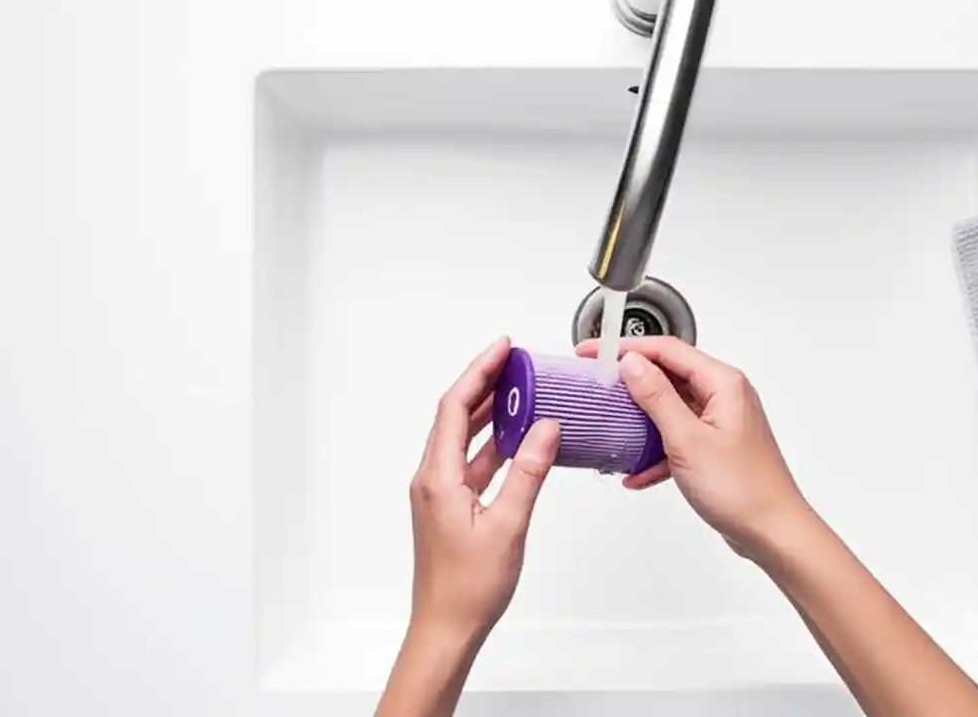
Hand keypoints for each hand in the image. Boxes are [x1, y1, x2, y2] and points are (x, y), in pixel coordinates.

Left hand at [409, 336, 560, 634]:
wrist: (446, 629)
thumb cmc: (469, 588)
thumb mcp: (508, 525)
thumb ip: (528, 472)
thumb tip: (546, 428)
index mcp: (438, 478)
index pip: (455, 407)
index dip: (479, 372)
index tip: (503, 349)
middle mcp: (432, 480)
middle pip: (455, 416)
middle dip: (484, 384)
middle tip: (515, 360)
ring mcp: (439, 494)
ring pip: (464, 439)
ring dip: (489, 412)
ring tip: (519, 389)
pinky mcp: (450, 508)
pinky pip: (471, 462)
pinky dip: (493, 444)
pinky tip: (516, 438)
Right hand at [576, 337, 811, 557]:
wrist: (773, 533)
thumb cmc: (744, 490)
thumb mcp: (688, 440)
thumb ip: (657, 397)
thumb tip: (633, 363)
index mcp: (723, 384)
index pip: (667, 349)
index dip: (626, 347)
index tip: (595, 352)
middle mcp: (724, 396)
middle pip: (668, 374)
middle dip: (630, 382)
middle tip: (597, 385)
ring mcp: (720, 422)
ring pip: (670, 408)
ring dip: (641, 420)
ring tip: (612, 427)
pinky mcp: (715, 447)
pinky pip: (677, 437)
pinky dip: (656, 451)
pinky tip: (637, 472)